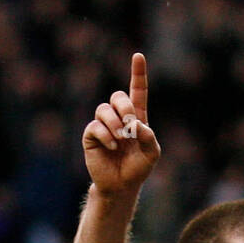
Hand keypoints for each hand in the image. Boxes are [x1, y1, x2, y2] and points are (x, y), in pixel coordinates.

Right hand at [82, 52, 159, 195]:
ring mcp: (103, 126)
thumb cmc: (137, 169)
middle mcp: (118, 118)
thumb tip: (136, 125)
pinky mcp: (91, 137)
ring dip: (114, 124)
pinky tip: (112, 147)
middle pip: (117, 96)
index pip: (137, 91)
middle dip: (124, 107)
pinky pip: (95, 127)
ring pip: (103, 109)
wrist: (121, 186)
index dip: (137, 73)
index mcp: (135, 118)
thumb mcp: (152, 154)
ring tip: (121, 140)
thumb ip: (149, 137)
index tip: (138, 56)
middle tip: (130, 126)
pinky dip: (105, 136)